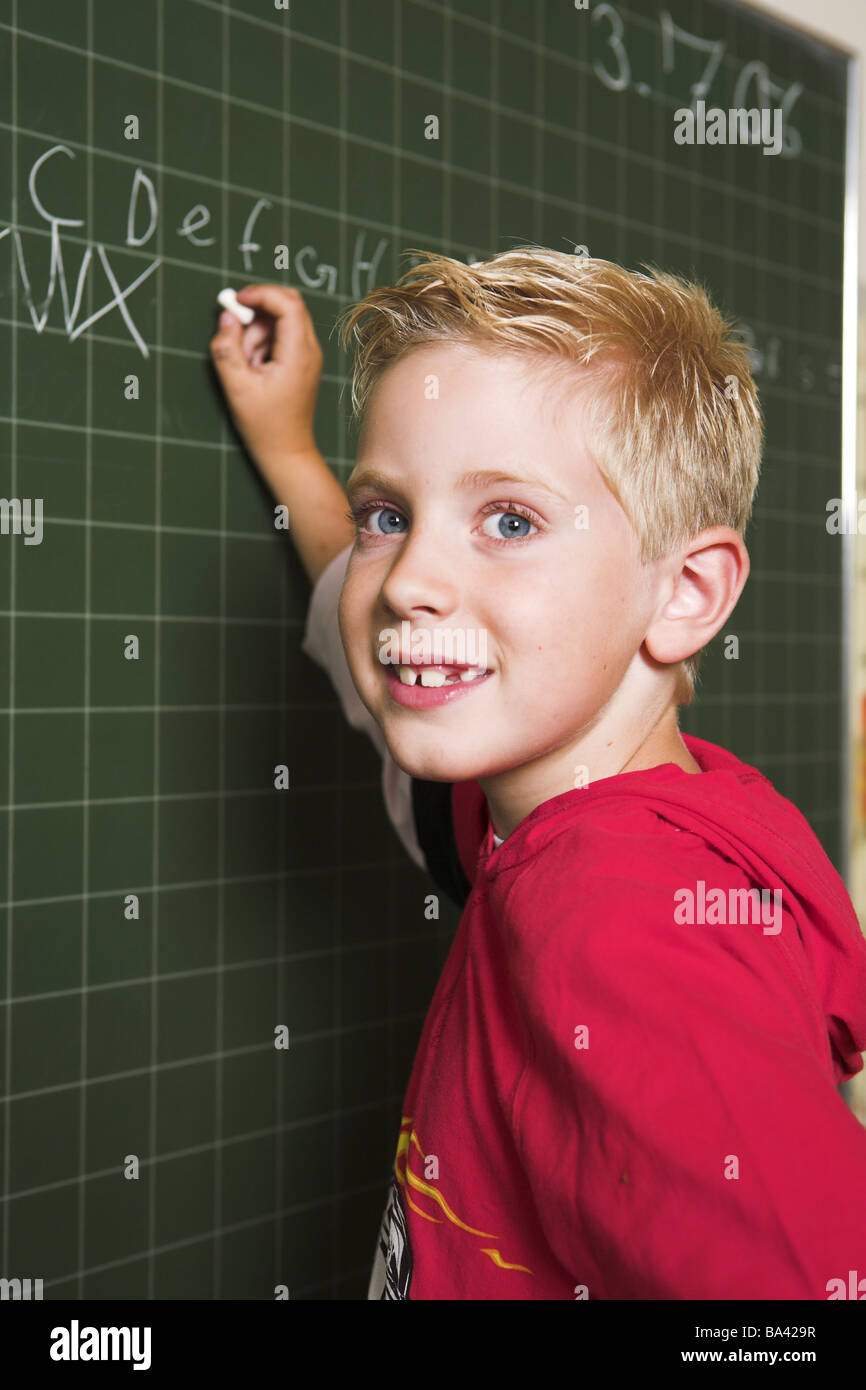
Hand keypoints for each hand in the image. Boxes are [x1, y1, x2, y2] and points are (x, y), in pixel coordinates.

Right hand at [208, 284, 324, 464]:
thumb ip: (227, 349)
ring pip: (282, 320)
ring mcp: (308, 355)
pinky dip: (263, 343)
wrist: (286, 451)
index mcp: (298, 354)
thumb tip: (227, 316)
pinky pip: (281, 336)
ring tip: (247, 365)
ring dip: (257, 332)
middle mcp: (309, 350)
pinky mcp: (301, 360)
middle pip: (289, 304)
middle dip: (258, 311)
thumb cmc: (264, 425)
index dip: (261, 294)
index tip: (237, 301)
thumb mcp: (237, 387)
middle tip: (237, 333)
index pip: (288, 303)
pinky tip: (255, 368)